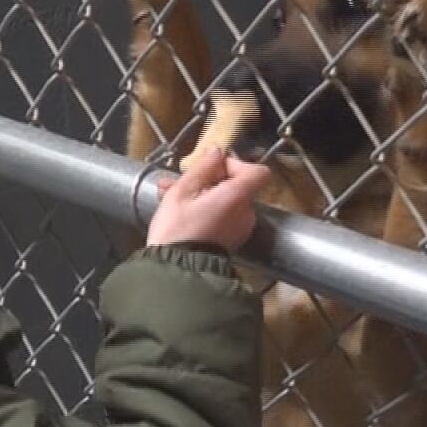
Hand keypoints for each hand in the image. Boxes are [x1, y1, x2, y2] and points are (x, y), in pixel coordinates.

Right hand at [145, 148, 270, 252]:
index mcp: (237, 197)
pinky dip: (205, 211)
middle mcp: (245, 213)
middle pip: (237, 186)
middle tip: (181, 181)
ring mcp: (240, 230)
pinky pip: (222, 217)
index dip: (237, 164)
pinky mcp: (230, 242)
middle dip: (209, 180)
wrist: (175, 273)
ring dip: (202, 195)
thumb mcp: (181, 192)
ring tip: (170, 196)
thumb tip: (217, 152)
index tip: (214, 168)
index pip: (257, 172)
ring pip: (225, 201)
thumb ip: (202, 168)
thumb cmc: (176, 231)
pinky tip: (179, 212)